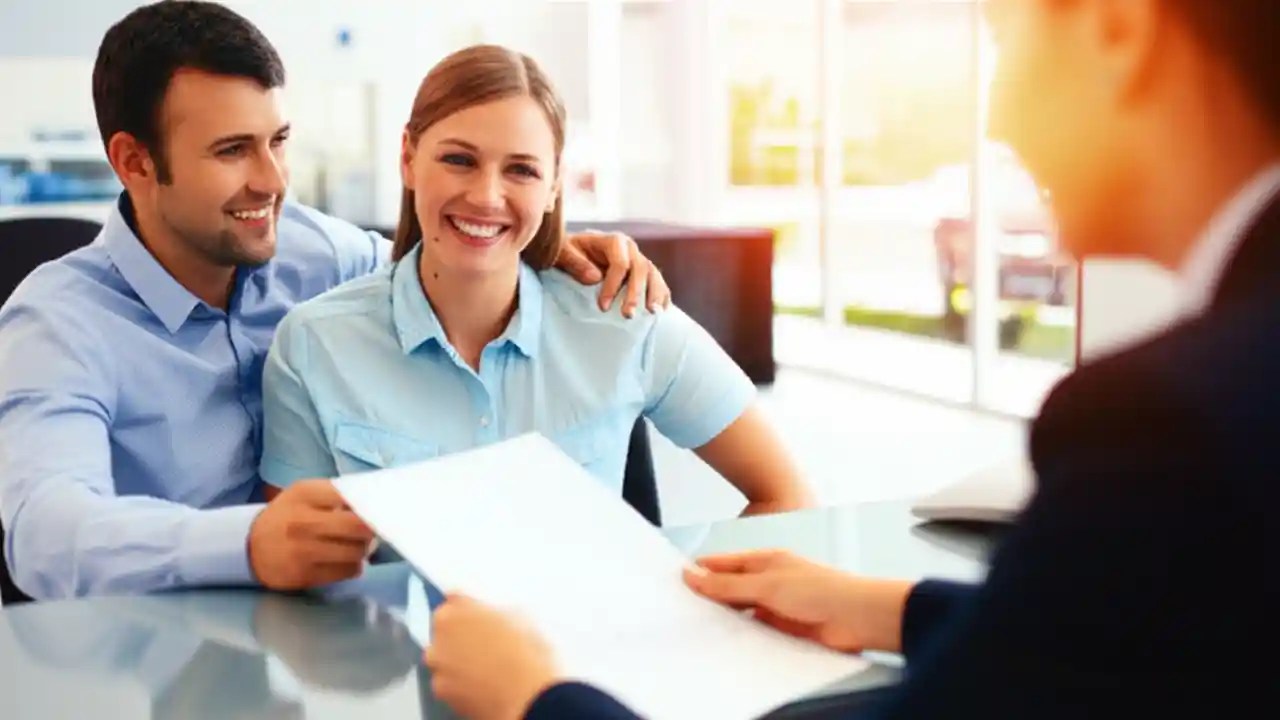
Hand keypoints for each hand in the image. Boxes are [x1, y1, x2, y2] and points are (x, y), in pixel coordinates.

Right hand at [248, 479, 375, 590]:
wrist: (249, 546)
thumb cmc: (288, 515)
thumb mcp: (306, 494)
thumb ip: (338, 494)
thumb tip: (377, 503)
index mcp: (305, 494)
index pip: (352, 495)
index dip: (372, 503)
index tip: (381, 507)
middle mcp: (302, 522)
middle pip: (359, 526)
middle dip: (374, 528)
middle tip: (375, 529)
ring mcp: (302, 551)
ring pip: (356, 552)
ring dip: (365, 549)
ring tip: (358, 544)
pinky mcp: (304, 575)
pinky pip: (347, 571)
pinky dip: (354, 565)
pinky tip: (347, 559)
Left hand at [424, 593, 559, 719]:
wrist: (526, 696)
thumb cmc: (526, 652)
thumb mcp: (518, 616)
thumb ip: (495, 612)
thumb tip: (492, 616)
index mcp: (455, 612)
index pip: (454, 601)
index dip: (470, 609)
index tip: (479, 617)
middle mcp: (439, 637)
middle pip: (445, 631)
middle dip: (461, 636)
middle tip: (488, 645)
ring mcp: (438, 666)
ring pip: (443, 659)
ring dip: (457, 661)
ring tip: (487, 669)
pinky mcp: (441, 692)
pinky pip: (448, 683)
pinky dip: (460, 684)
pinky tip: (482, 685)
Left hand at [555, 230, 671, 316]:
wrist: (575, 251)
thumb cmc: (568, 252)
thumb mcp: (563, 253)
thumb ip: (575, 263)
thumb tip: (595, 277)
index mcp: (613, 240)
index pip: (620, 263)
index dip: (613, 285)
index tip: (603, 306)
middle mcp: (630, 248)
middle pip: (640, 269)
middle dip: (635, 294)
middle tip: (627, 315)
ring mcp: (639, 259)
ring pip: (653, 275)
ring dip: (654, 295)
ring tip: (652, 313)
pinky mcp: (644, 273)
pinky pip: (657, 282)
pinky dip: (661, 296)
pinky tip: (661, 311)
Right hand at [683, 550, 913, 653]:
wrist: (856, 617)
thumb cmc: (821, 589)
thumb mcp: (766, 585)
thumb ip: (728, 585)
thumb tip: (695, 575)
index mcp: (765, 561)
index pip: (724, 563)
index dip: (701, 570)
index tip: (677, 578)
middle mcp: (769, 581)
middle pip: (730, 588)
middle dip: (709, 595)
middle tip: (681, 606)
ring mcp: (776, 605)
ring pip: (741, 610)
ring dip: (725, 616)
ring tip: (699, 625)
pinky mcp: (783, 628)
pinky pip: (754, 630)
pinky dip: (741, 633)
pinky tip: (727, 639)